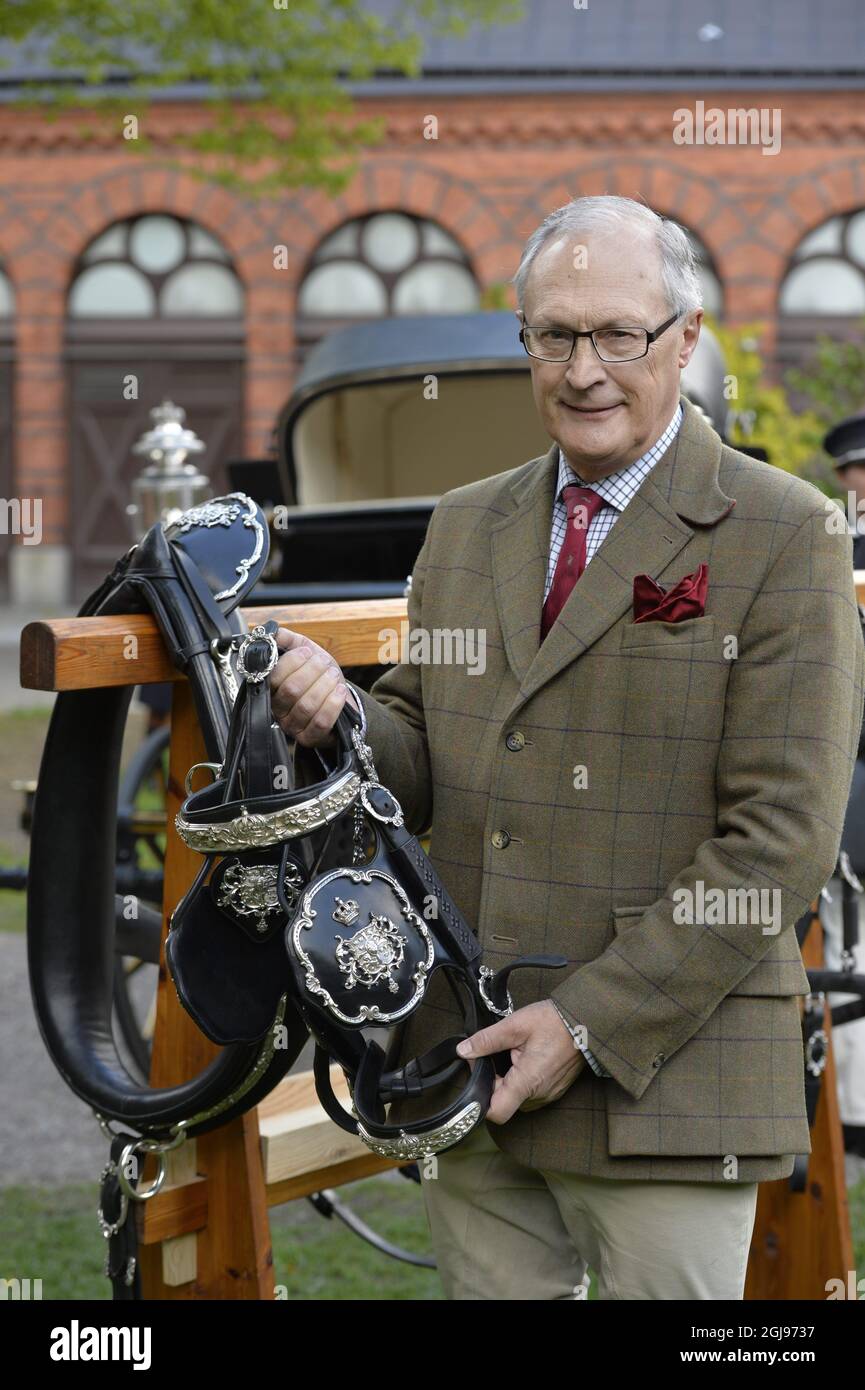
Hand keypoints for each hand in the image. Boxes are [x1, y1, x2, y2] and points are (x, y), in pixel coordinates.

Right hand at [270, 627, 356, 747]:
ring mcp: (293, 726)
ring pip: (306, 705)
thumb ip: (289, 640)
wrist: (340, 697)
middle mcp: (277, 709)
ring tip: (334, 675)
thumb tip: (274, 632)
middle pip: (291, 690)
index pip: (274, 676)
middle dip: (312, 672)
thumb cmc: (319, 676)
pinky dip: (333, 703)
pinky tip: (340, 691)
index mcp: (271, 688)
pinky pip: (321, 722)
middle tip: (324, 663)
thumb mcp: (305, 652)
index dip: (292, 661)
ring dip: (324, 686)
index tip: (307, 652)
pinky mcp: (310, 738)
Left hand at [456, 1000, 585, 1123]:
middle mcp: (539, 1095)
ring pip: (518, 1098)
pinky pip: (532, 1093)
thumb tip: (464, 1051)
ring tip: (513, 1054)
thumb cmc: (553, 1022)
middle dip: (494, 1081)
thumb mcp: (516, 1025)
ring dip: (510, 1081)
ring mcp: (549, 1094)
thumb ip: (487, 1040)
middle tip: (494, 1054)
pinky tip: (526, 1058)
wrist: (587, 1021)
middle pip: (505, 1102)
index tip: (479, 1076)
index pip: (497, 1112)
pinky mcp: (556, 1090)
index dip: (481, 1100)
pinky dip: (524, 1080)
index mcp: (527, 1082)